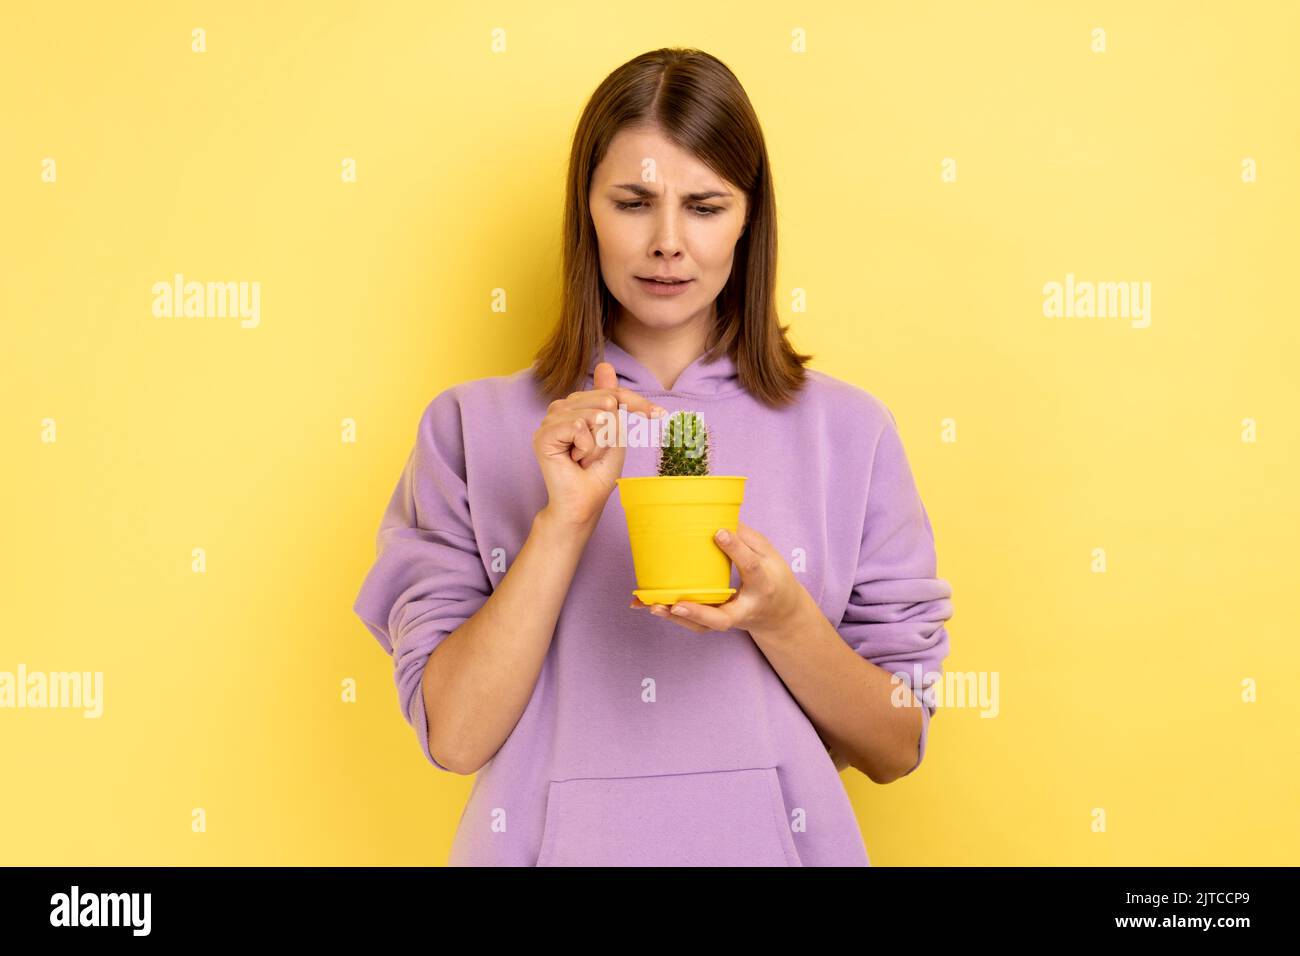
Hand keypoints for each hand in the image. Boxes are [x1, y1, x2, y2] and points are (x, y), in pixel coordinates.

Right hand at [532, 360, 666, 529]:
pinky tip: (575, 460)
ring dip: (598, 445)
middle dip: (611, 434)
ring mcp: (550, 420)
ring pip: (595, 415)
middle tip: (595, 455)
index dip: (638, 403)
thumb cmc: (598, 472)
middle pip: (606, 401)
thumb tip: (605, 363)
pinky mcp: (543, 434)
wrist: (584, 502)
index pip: (612, 391)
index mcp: (578, 406)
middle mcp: (561, 408)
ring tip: (584, 459)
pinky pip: (579, 427)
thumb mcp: (615, 433)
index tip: (661, 415)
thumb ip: (612, 400)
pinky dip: (586, 448)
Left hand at [630, 520, 808, 634]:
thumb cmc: (772, 576)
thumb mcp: (768, 552)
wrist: (780, 613)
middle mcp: (745, 608)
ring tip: (653, 605)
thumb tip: (716, 515)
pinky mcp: (715, 621)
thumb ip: (745, 537)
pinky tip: (644, 604)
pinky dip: (668, 614)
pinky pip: (692, 622)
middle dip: (699, 613)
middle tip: (677, 603)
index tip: (719, 532)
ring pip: (702, 626)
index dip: (736, 550)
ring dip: (676, 617)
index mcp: (763, 584)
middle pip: (723, 619)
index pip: (751, 567)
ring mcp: (729, 618)